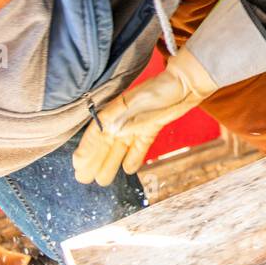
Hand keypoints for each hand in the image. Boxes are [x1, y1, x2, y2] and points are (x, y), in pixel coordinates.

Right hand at [72, 47, 217, 185]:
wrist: (187, 83)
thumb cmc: (163, 88)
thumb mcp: (144, 100)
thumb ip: (128, 116)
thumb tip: (111, 131)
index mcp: (118, 110)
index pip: (98, 131)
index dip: (87, 148)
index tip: (78, 164)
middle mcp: (124, 118)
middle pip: (106, 142)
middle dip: (94, 160)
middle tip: (83, 179)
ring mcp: (138, 123)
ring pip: (121, 147)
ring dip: (111, 163)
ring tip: (102, 180)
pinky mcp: (151, 127)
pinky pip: (140, 145)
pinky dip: (134, 157)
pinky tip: (128, 170)